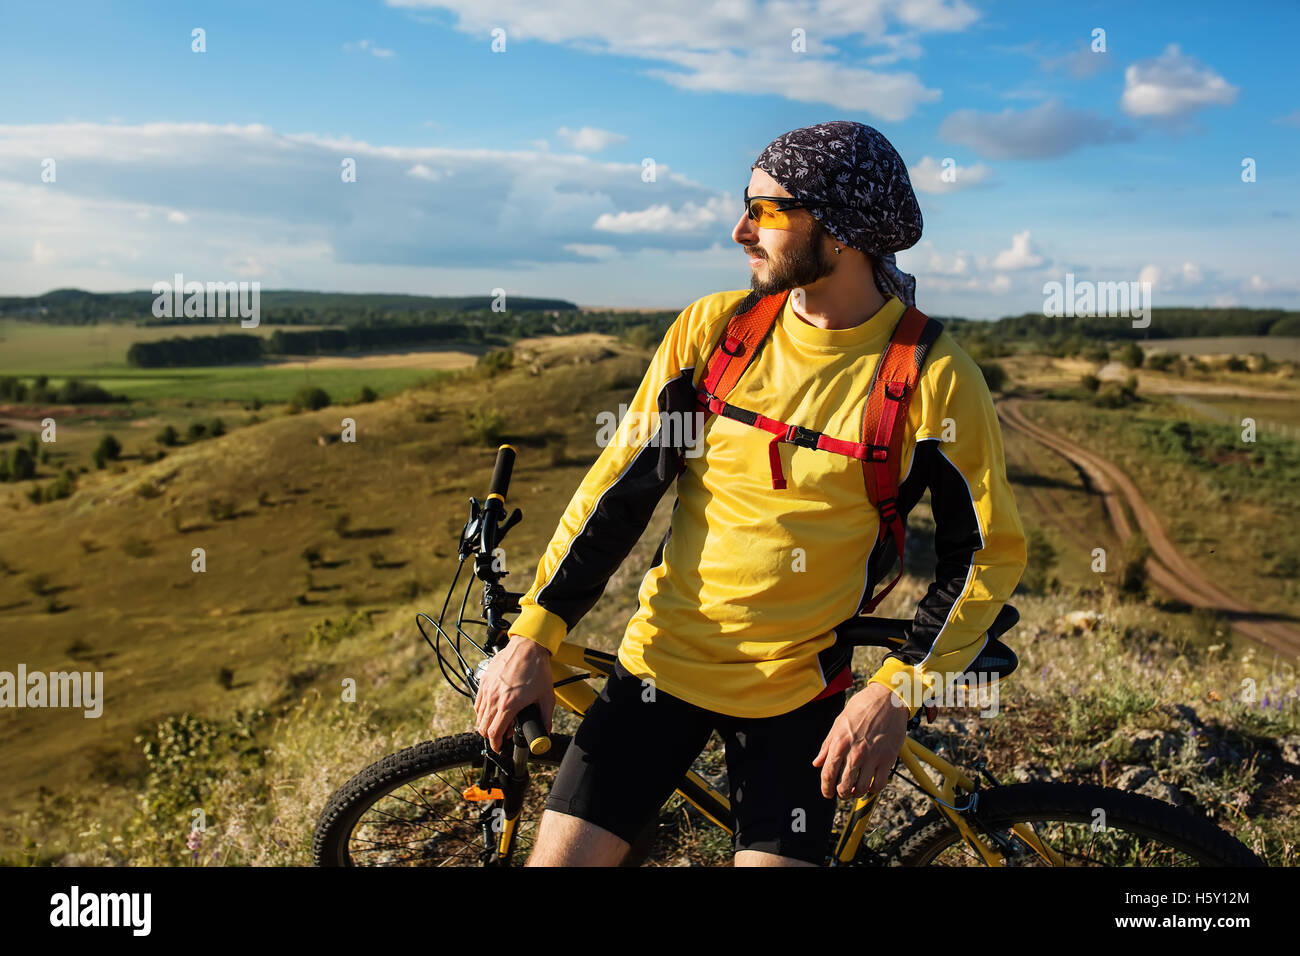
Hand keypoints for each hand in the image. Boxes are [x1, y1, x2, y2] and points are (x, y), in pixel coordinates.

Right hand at [472, 635, 554, 753]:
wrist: (528, 647)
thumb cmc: (537, 669)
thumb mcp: (547, 697)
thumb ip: (546, 718)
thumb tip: (545, 733)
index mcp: (509, 704)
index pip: (494, 732)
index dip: (495, 744)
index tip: (498, 747)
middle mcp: (494, 698)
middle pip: (483, 727)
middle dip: (490, 736)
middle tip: (499, 737)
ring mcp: (487, 688)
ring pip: (479, 715)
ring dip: (486, 723)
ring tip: (497, 723)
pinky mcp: (484, 680)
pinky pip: (478, 701)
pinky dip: (482, 710)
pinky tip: (491, 709)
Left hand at [812, 682, 909, 799]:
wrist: (888, 699)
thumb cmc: (862, 707)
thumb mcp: (839, 722)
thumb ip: (827, 745)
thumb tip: (817, 763)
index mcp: (840, 743)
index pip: (828, 774)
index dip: (825, 788)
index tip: (827, 793)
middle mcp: (855, 753)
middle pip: (844, 786)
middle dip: (840, 793)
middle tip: (842, 793)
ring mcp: (872, 757)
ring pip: (861, 788)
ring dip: (856, 794)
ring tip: (855, 791)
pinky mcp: (888, 758)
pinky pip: (879, 783)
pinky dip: (873, 789)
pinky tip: (870, 785)